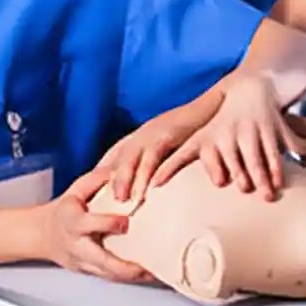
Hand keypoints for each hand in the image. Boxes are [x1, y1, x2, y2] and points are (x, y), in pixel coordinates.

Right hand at [34, 167, 152, 282]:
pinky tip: (145, 274)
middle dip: (124, 265)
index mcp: (72, 221)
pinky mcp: (87, 271)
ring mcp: (81, 261)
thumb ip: (97, 179)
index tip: (127, 222)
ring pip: (107, 273)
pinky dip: (127, 277)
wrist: (42, 234)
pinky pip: (108, 277)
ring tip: (153, 274)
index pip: (90, 224)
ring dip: (131, 275)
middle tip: (146, 266)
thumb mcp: (76, 189)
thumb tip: (120, 169)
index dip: (108, 223)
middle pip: (100, 259)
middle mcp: (76, 244)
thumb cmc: (64, 209)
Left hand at [97, 98, 213, 203]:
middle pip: (119, 158)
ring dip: (127, 178)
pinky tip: (153, 185)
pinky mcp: (170, 132)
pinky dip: (152, 170)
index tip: (90, 193)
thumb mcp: (172, 143)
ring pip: (134, 157)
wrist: (215, 102)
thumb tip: (153, 182)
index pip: (114, 155)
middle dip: (110, 180)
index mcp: (142, 135)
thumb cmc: (195, 126)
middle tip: (105, 203)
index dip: (101, 173)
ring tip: (123, 199)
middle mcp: (144, 133)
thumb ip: (159, 159)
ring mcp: (155, 131)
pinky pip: (157, 153)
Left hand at [152, 73, 305, 199]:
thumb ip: (176, 162)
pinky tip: (280, 183)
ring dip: (262, 177)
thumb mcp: (196, 138)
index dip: (196, 165)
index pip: (195, 153)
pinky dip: (277, 168)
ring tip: (266, 197)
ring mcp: (251, 131)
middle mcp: (228, 133)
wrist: (252, 89)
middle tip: (243, 188)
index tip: (199, 178)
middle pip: (233, 159)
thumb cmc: (218, 126)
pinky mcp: (271, 130)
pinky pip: (274, 152)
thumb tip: (152, 187)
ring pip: (256, 157)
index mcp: (207, 137)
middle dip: (239, 174)